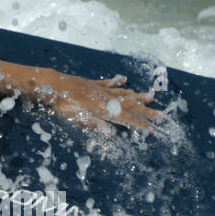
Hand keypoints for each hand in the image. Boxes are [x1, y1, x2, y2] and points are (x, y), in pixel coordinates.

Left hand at [35, 71, 162, 135]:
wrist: (52, 84)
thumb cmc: (63, 103)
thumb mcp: (76, 118)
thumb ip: (95, 125)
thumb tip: (111, 134)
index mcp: (103, 108)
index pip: (125, 118)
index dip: (138, 125)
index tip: (151, 130)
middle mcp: (106, 98)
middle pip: (130, 105)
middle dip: (146, 112)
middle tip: (162, 115)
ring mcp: (100, 89)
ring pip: (123, 93)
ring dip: (138, 96)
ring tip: (152, 96)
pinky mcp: (92, 84)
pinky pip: (108, 83)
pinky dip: (118, 82)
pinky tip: (125, 80)